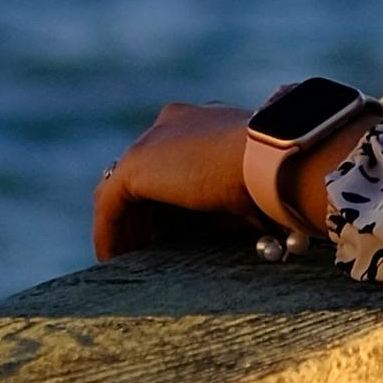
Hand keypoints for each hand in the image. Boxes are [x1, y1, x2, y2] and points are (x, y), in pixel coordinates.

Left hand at [93, 102, 269, 259]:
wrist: (272, 159)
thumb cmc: (273, 177)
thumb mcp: (245, 189)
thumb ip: (220, 206)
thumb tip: (211, 235)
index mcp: (202, 122)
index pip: (172, 161)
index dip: (167, 200)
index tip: (172, 232)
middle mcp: (171, 124)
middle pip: (143, 173)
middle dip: (143, 212)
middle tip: (146, 249)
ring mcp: (150, 141)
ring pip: (122, 189)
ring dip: (124, 225)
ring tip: (127, 259)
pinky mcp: (134, 164)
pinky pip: (110, 204)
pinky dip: (108, 232)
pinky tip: (112, 260)